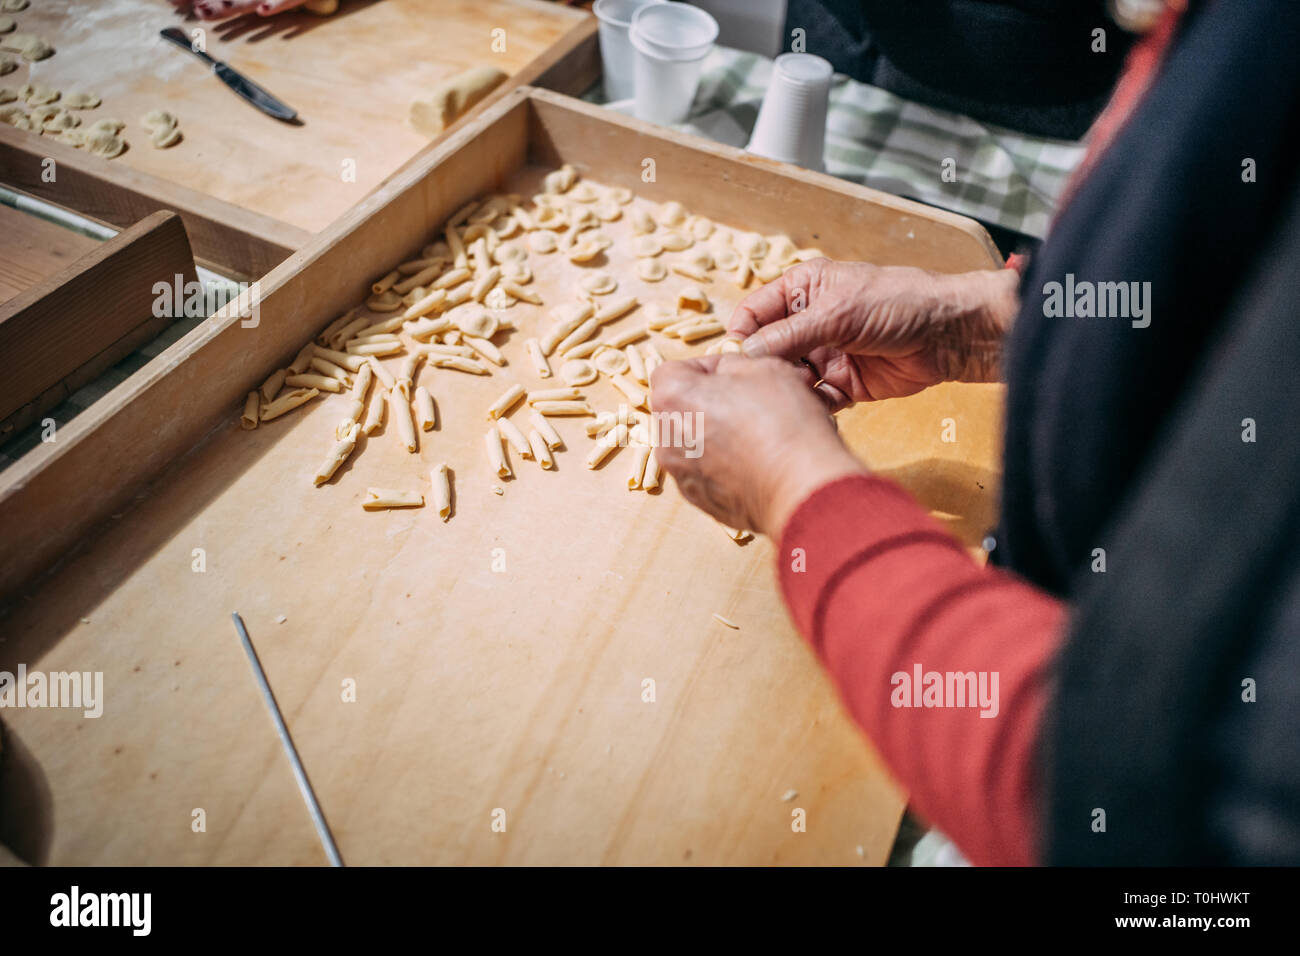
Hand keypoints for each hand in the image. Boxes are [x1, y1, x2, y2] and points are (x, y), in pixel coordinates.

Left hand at [650, 354, 866, 537]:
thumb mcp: (764, 367)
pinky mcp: (701, 499)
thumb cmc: (782, 422)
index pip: (674, 371)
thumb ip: (733, 363)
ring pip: (695, 443)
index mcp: (673, 398)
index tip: (735, 373)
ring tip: (758, 435)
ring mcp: (681, 474)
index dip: (707, 368)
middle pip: (682, 410)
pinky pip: (708, 472)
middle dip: (710, 403)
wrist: (801, 487)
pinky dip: (726, 465)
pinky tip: (757, 461)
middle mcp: (666, 439)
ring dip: (718, 434)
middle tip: (750, 403)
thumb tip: (727, 372)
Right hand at [728, 259, 1019, 408]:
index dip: (741, 335)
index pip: (755, 313)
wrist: (950, 334)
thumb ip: (788, 334)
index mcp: (803, 290)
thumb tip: (744, 353)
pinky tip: (810, 413)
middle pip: (768, 349)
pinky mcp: (844, 384)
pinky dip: (812, 407)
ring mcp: (826, 354)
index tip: (734, 360)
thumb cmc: (899, 302)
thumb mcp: (837, 313)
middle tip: (755, 387)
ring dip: (786, 390)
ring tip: (784, 400)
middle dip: (760, 369)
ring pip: (790, 377)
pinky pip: (816, 399)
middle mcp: (810, 322)